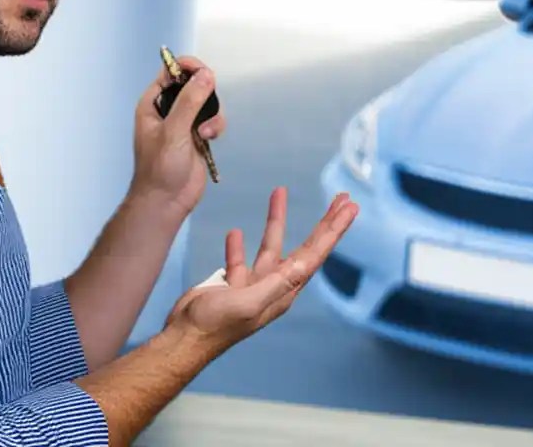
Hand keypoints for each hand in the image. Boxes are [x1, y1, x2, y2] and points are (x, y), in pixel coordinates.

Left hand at [127, 55, 225, 215]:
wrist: (166, 201)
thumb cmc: (159, 168)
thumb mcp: (173, 131)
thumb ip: (190, 101)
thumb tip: (206, 75)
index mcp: (153, 104)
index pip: (170, 72)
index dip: (187, 67)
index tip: (204, 72)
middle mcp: (168, 110)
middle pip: (193, 84)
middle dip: (205, 93)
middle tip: (208, 103)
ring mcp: (184, 124)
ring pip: (207, 103)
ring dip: (213, 114)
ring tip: (206, 132)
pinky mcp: (197, 137)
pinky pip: (213, 120)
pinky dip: (216, 127)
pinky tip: (209, 140)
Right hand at [165, 188, 358, 355]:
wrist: (184, 339)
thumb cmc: (214, 326)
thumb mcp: (248, 303)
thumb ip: (276, 283)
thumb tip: (305, 263)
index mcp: (283, 292)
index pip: (315, 255)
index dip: (333, 230)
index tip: (349, 207)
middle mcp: (274, 287)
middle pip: (304, 248)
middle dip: (323, 223)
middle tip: (341, 199)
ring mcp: (253, 285)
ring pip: (269, 246)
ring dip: (275, 220)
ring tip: (279, 192)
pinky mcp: (232, 285)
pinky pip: (239, 259)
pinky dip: (239, 246)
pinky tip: (237, 233)